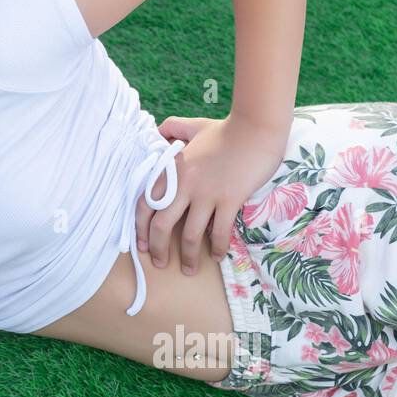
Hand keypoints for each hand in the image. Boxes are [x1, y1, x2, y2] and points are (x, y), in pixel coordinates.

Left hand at [134, 114, 286, 274]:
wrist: (256, 128)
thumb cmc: (226, 130)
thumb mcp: (192, 127)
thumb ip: (173, 128)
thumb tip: (158, 131)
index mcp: (171, 170)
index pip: (145, 204)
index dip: (140, 228)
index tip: (142, 244)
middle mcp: (183, 185)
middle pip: (162, 225)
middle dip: (158, 249)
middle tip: (160, 263)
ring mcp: (206, 194)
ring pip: (190, 235)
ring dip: (188, 257)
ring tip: (188, 269)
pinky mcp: (229, 200)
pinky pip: (219, 232)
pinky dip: (217, 248)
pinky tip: (217, 256)